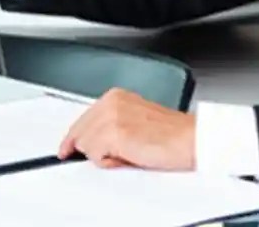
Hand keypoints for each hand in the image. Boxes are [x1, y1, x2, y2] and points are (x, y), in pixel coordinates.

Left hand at [57, 88, 195, 169]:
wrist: (191, 138)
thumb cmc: (172, 134)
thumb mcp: (136, 118)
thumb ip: (113, 123)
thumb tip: (92, 141)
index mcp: (115, 96)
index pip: (83, 119)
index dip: (75, 138)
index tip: (67, 148)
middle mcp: (111, 102)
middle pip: (79, 132)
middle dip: (88, 148)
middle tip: (111, 157)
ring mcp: (111, 117)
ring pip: (86, 146)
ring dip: (103, 156)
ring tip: (129, 154)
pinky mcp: (115, 134)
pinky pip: (96, 157)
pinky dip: (110, 163)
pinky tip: (129, 157)